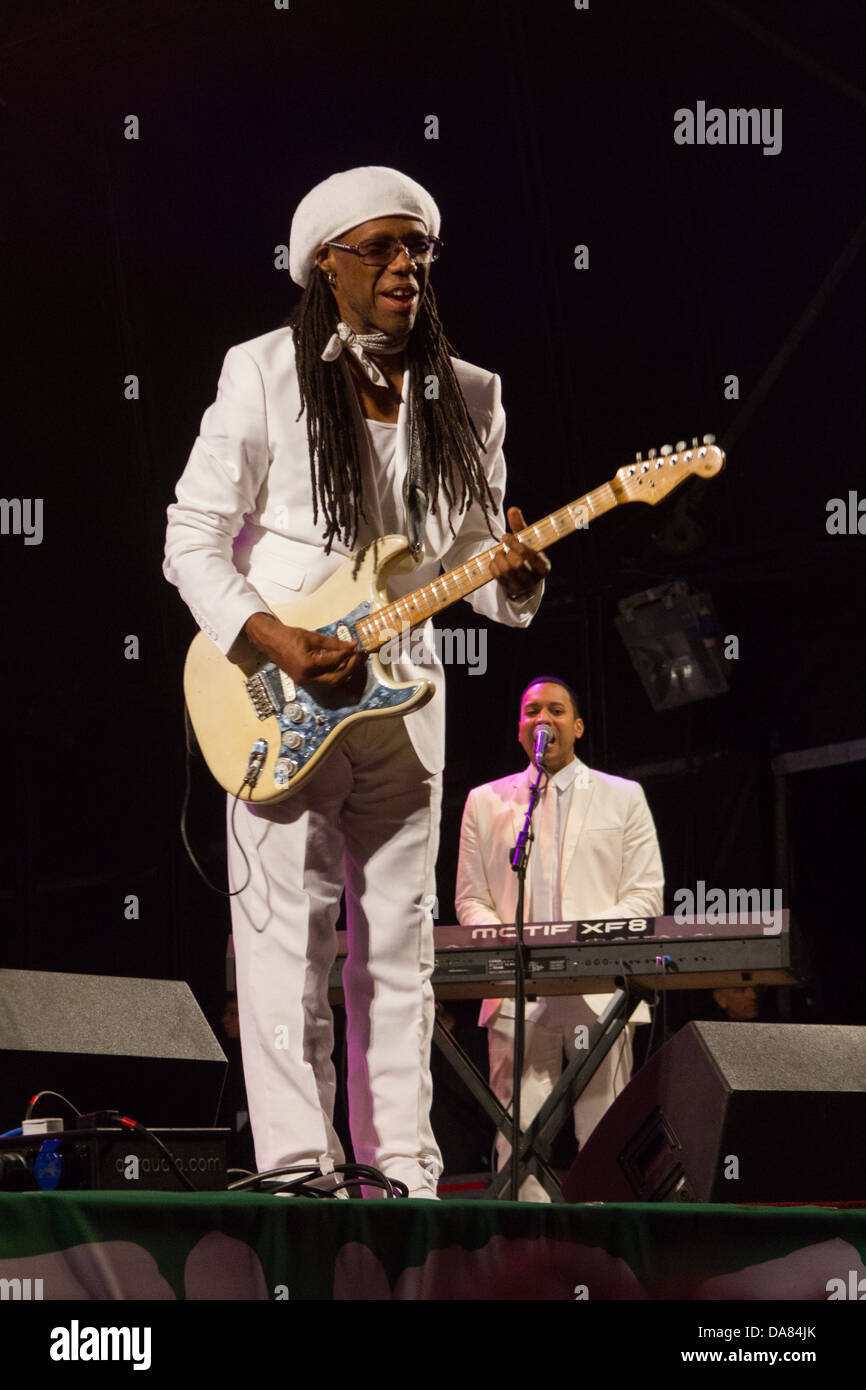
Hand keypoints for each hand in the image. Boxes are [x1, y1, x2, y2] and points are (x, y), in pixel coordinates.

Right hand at [244, 613, 364, 686]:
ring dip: (344, 673)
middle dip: (350, 668)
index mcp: (308, 665)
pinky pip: (324, 681)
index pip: (335, 662)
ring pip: (331, 683)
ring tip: (353, 661)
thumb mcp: (313, 637)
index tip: (355, 647)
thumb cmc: (289, 636)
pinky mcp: (305, 682)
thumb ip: (333, 643)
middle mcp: (307, 677)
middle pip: (336, 679)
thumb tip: (351, 646)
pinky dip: (335, 674)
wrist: (270, 641)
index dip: (348, 654)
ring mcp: (305, 682)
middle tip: (358, 657)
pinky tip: (341, 665)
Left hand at [490, 506, 549, 598]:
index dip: (516, 545)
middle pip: (517, 564)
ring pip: (506, 571)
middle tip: (503, 546)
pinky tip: (496, 560)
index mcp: (543, 565)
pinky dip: (493, 566)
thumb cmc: (526, 553)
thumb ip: (520, 525)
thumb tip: (513, 509)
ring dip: (499, 558)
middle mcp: (534, 578)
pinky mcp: (509, 589)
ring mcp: (521, 586)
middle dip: (507, 552)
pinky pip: (497, 576)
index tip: (505, 536)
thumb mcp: (526, 540)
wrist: (525, 576)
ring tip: (499, 552)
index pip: (531, 555)